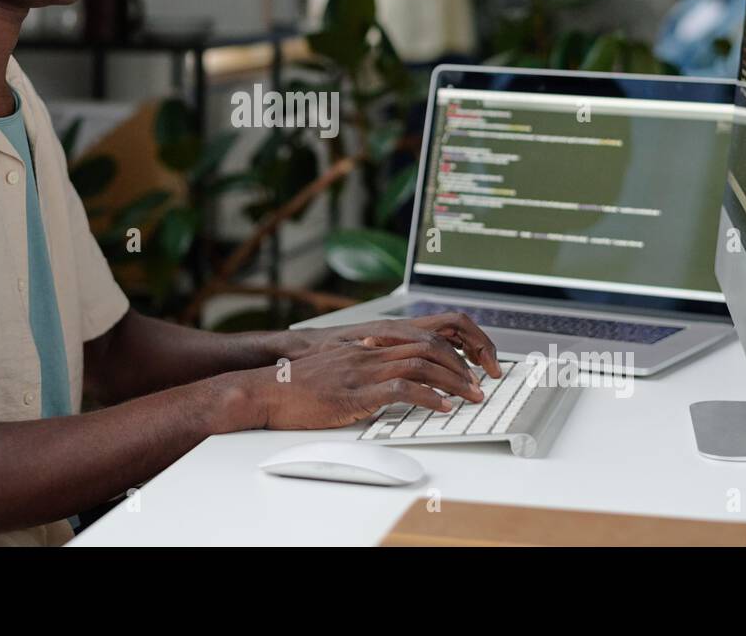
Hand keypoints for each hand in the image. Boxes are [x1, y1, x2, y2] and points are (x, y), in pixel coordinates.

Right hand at [248, 337, 486, 429]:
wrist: (267, 391)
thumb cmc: (296, 387)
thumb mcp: (336, 373)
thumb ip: (362, 373)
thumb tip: (385, 388)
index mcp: (366, 347)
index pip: (419, 337)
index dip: (449, 351)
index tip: (465, 368)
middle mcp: (368, 353)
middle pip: (428, 347)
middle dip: (460, 364)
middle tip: (478, 383)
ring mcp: (363, 371)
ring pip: (421, 364)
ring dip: (453, 381)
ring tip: (470, 396)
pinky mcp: (356, 393)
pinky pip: (401, 389)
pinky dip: (428, 397)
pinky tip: (441, 407)